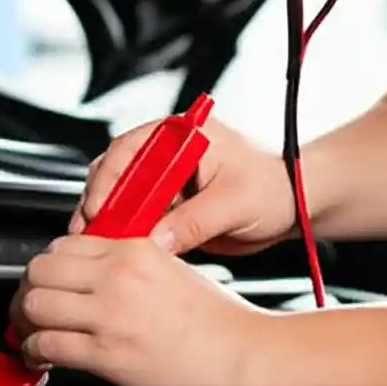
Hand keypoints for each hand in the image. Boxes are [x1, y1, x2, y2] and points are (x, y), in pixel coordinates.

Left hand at [10, 235, 265, 385]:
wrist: (243, 355)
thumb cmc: (221, 321)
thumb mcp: (175, 270)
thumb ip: (134, 267)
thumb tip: (97, 279)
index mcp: (136, 249)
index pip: (66, 243)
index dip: (52, 265)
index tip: (54, 281)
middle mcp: (118, 275)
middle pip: (40, 269)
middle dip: (30, 290)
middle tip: (33, 306)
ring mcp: (110, 314)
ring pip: (35, 304)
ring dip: (25, 322)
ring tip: (32, 333)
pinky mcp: (106, 353)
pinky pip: (47, 344)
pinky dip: (35, 352)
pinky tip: (42, 357)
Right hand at [72, 114, 293, 254]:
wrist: (294, 207)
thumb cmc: (276, 188)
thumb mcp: (236, 203)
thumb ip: (195, 221)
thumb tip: (158, 239)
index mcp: (184, 134)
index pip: (131, 149)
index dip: (110, 180)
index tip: (100, 210)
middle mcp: (169, 152)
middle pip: (116, 172)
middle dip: (101, 204)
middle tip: (92, 235)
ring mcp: (167, 179)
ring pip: (121, 197)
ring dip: (109, 222)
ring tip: (101, 248)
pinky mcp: (168, 206)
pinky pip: (137, 219)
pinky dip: (125, 235)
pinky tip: (120, 251)